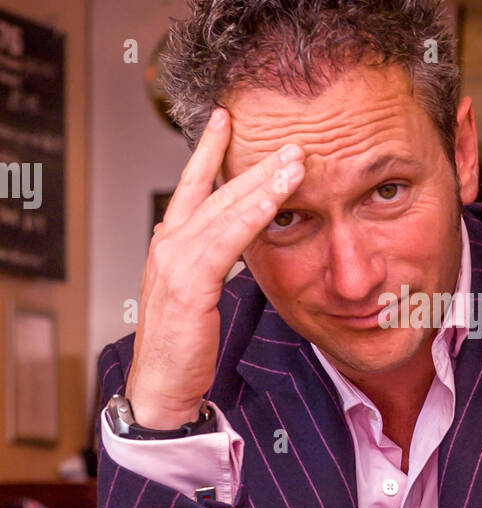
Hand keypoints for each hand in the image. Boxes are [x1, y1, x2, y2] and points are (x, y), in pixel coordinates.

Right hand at [125, 107, 305, 427]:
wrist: (161, 388)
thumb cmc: (182, 346)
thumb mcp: (196, 293)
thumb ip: (208, 260)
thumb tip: (224, 237)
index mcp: (170, 245)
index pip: (191, 186)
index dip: (208, 151)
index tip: (226, 118)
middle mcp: (168, 245)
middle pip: (214, 191)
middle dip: (251, 161)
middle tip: (287, 138)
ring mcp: (175, 262)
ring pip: (224, 209)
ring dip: (262, 182)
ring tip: (294, 160)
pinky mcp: (189, 285)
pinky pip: (226, 241)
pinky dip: (252, 216)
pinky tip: (276, 199)